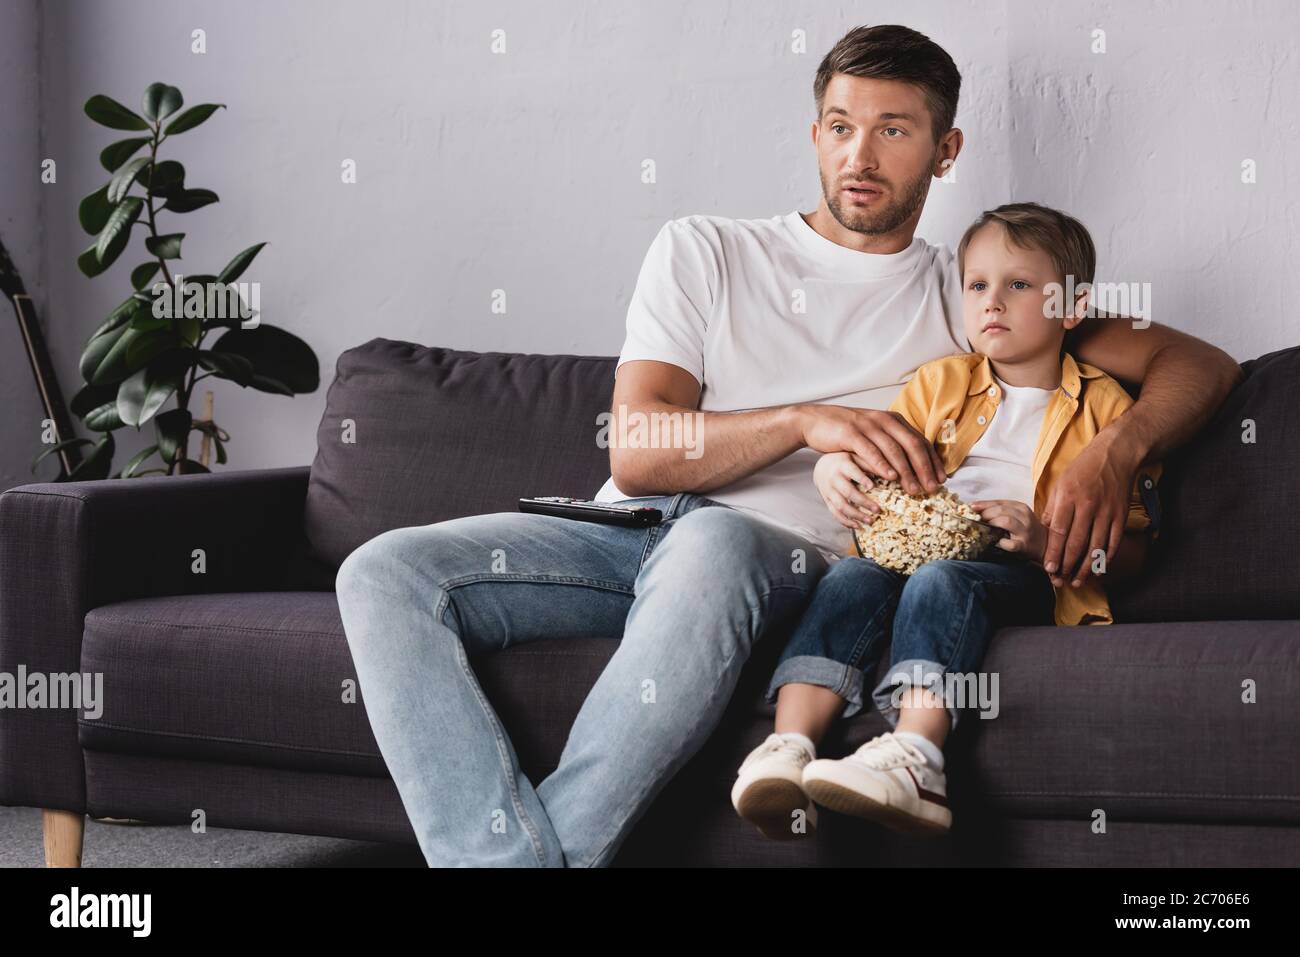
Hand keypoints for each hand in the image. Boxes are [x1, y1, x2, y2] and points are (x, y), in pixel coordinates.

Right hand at [796, 405, 945, 494]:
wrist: (815, 421)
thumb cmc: (846, 432)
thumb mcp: (874, 433)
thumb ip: (892, 443)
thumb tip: (914, 463)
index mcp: (893, 420)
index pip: (919, 441)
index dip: (932, 461)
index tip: (941, 479)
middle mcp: (884, 420)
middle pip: (911, 445)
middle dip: (924, 468)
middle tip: (932, 488)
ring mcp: (867, 425)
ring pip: (893, 449)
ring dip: (906, 471)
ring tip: (913, 489)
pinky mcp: (851, 433)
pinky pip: (870, 450)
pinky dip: (882, 464)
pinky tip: (890, 477)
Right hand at [814, 452, 880, 528]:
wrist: (822, 467)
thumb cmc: (845, 461)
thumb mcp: (856, 456)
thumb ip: (871, 464)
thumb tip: (892, 474)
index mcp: (842, 465)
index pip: (852, 471)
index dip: (861, 479)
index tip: (872, 486)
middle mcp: (834, 478)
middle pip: (848, 492)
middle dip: (863, 502)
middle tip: (878, 510)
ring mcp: (829, 491)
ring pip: (841, 505)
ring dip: (856, 515)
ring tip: (870, 521)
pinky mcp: (827, 501)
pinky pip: (835, 513)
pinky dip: (846, 521)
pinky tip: (858, 526)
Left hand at [970, 499, 1047, 562]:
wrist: (1045, 544)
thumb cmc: (1025, 528)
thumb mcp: (1016, 515)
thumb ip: (999, 511)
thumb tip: (975, 508)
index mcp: (1020, 507)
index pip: (999, 502)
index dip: (983, 504)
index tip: (971, 507)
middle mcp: (1025, 517)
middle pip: (1001, 510)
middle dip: (986, 514)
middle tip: (976, 520)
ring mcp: (1025, 531)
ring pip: (1006, 521)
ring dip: (992, 524)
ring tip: (985, 529)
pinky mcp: (1024, 545)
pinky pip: (1010, 543)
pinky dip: (1001, 542)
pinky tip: (995, 542)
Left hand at [1039, 430, 1139, 588]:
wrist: (1116, 455)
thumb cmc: (1083, 469)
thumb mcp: (1061, 483)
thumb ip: (1053, 508)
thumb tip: (1045, 531)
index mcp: (1069, 498)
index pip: (1059, 532)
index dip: (1054, 553)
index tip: (1048, 568)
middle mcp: (1088, 506)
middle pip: (1077, 543)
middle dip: (1068, 566)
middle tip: (1060, 581)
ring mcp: (1107, 512)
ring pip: (1096, 547)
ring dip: (1086, 568)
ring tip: (1077, 582)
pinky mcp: (1121, 516)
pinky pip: (1113, 542)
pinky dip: (1105, 558)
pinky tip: (1098, 569)